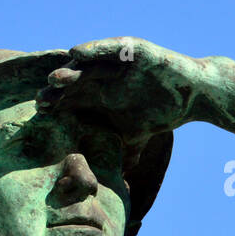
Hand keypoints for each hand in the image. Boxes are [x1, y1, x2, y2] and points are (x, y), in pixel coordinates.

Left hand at [40, 37, 209, 149]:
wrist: (193, 94)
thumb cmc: (162, 114)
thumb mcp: (135, 137)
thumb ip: (119, 156)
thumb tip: (113, 187)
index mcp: (100, 97)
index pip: (72, 101)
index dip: (57, 107)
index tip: (41, 117)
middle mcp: (104, 78)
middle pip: (74, 84)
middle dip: (58, 92)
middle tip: (41, 102)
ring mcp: (116, 63)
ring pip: (87, 66)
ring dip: (71, 71)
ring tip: (53, 79)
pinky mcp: (133, 51)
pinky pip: (109, 48)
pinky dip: (94, 50)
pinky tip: (76, 53)